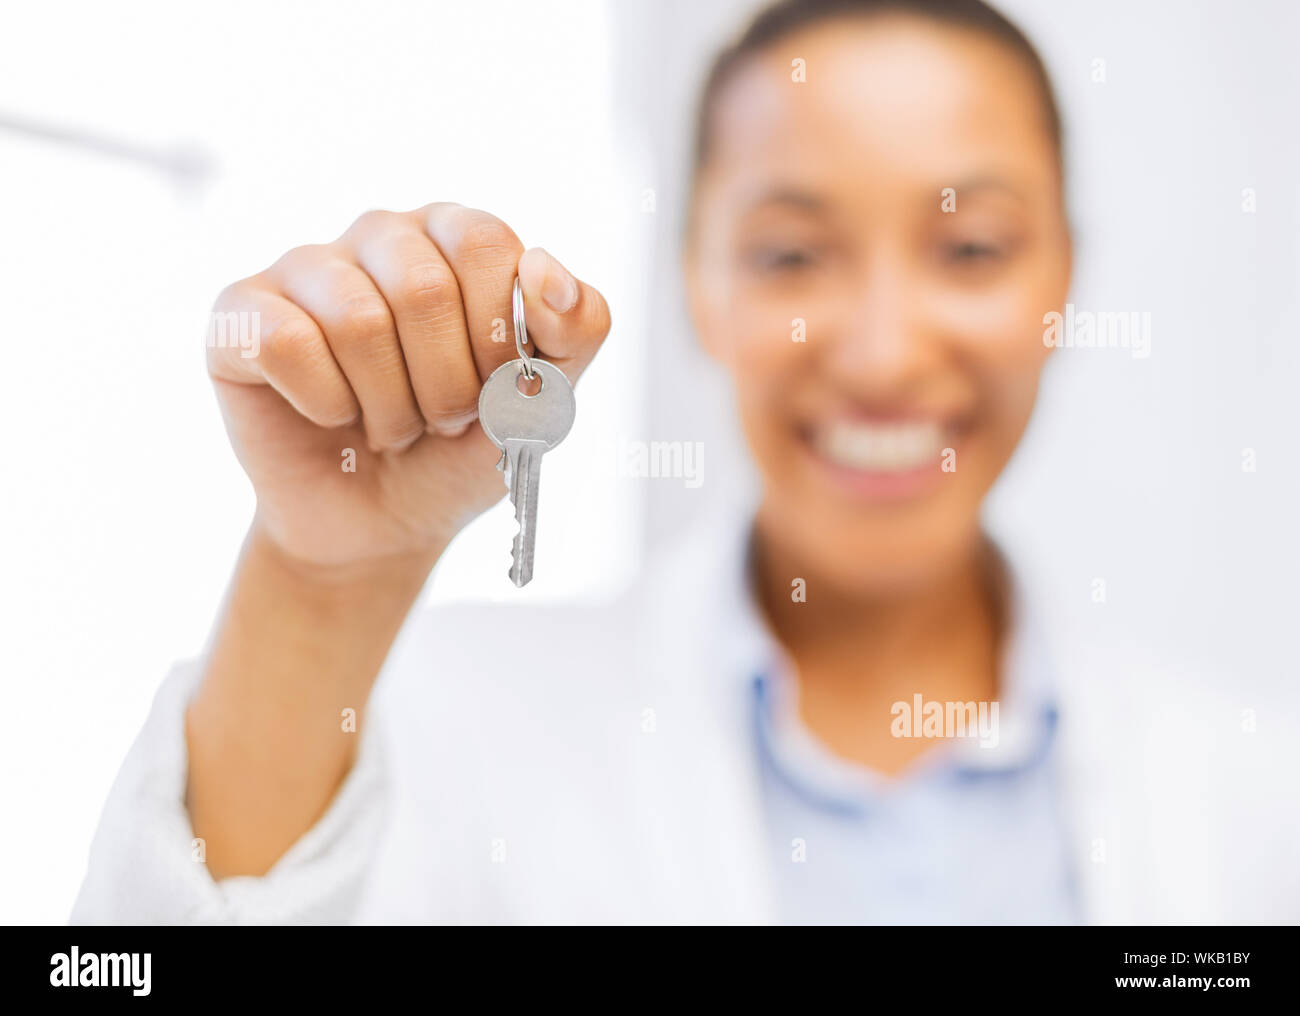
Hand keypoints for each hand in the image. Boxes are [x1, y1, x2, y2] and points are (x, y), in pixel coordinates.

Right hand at [207, 203, 610, 571]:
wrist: (385, 526)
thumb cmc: (461, 451)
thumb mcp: (544, 403)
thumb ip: (576, 331)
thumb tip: (545, 267)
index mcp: (458, 238)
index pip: (487, 245)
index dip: (497, 337)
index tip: (494, 387)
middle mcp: (383, 235)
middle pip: (423, 286)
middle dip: (446, 386)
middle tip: (438, 416)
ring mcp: (307, 267)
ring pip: (356, 320)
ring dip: (388, 407)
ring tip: (389, 424)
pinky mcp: (240, 310)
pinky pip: (286, 344)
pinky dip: (325, 407)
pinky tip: (329, 416)